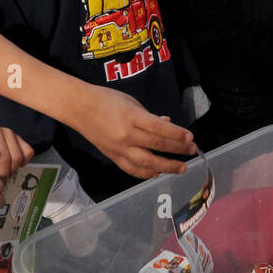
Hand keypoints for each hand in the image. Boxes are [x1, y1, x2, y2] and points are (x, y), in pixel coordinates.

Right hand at [76, 86, 195, 179]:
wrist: (78, 108)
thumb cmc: (106, 99)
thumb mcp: (131, 101)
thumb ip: (150, 116)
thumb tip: (168, 126)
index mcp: (132, 117)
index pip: (160, 129)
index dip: (177, 135)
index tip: (191, 138)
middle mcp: (126, 135)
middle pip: (157, 146)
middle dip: (178, 150)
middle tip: (193, 151)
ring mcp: (119, 148)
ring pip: (147, 163)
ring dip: (167, 167)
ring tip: (182, 168)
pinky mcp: (112, 156)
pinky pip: (131, 168)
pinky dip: (145, 173)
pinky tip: (157, 174)